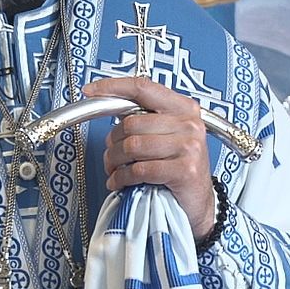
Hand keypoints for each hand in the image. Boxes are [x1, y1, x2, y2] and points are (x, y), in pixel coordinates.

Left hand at [84, 76, 215, 234]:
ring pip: (132, 146)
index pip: (143, 88)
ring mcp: (188, 146)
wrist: (198, 201)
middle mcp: (188, 123)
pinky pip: (140, 169)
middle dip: (112, 142)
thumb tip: (109, 107)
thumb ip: (144, 118)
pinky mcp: (184, 170)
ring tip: (115, 169)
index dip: (112, 87)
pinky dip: (123, 178)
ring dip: (115, 161)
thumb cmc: (179, 166)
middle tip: (111, 155)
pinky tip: (120, 182)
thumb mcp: (167, 135)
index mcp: (183, 107)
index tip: (91, 90)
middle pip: (131, 122)